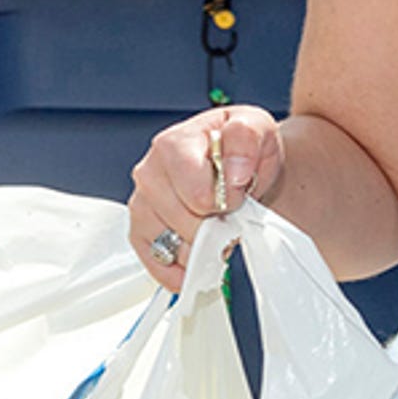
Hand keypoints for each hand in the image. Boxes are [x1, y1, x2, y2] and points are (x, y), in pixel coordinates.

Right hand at [127, 105, 285, 291]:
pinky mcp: (141, 233)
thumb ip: (246, 138)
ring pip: (175, 249)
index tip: (238, 194)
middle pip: (187, 225)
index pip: (197, 195)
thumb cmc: (242, 149)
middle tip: (230, 213)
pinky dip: (184, 271)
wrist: (238, 165)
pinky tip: (201, 261)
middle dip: (217, 226)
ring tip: (216, 228)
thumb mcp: (256, 127)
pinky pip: (159, 266)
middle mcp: (149, 174)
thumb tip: (232, 172)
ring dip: (204, 248)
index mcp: (173, 144)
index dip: (227, 202)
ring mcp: (142, 206)